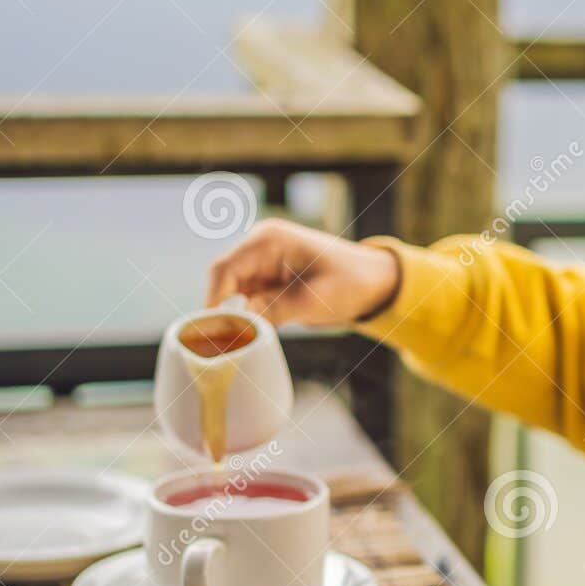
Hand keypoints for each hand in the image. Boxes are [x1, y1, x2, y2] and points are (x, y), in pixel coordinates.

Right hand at [205, 218, 399, 326]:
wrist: (374, 282)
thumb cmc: (350, 282)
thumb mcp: (314, 300)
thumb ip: (276, 308)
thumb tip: (240, 322)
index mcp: (268, 240)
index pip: (225, 268)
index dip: (213, 299)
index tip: (210, 330)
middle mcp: (259, 248)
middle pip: (223, 281)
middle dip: (220, 311)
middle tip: (219, 344)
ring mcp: (263, 264)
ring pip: (231, 293)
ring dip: (233, 317)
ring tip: (232, 345)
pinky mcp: (269, 282)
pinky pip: (246, 301)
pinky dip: (246, 318)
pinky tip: (246, 338)